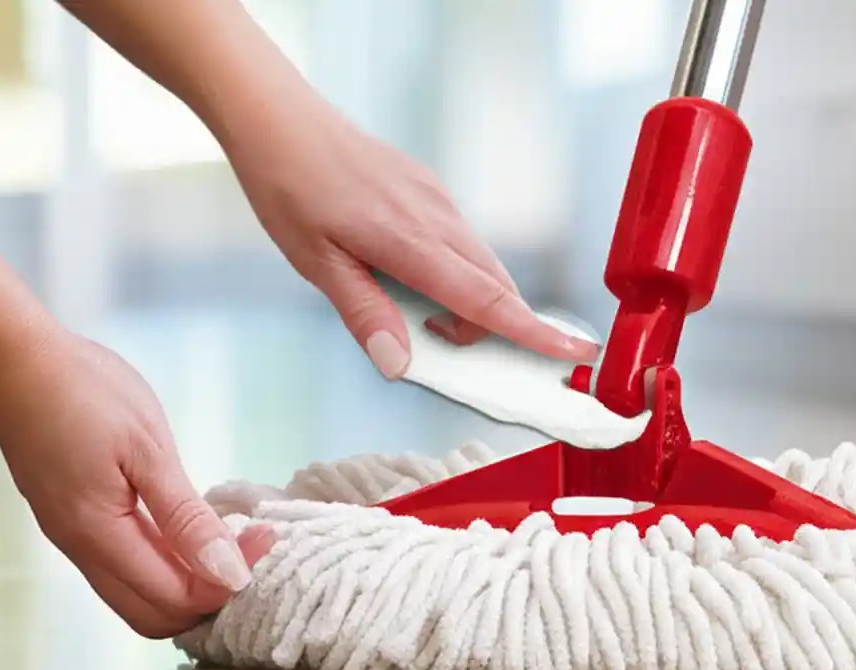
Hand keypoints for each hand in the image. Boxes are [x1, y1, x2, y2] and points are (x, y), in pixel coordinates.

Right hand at [0, 330, 273, 638]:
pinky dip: (163, 562)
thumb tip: (228, 573)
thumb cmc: (86, 391)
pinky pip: (123, 565)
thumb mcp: (148, 449)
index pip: (173, 599)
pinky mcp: (70, 518)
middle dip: (208, 595)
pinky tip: (190, 528)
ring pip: (136, 593)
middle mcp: (78, 548)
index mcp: (97, 534)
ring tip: (229, 538)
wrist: (16, 358)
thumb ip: (186, 519)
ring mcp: (71, 536)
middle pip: (153, 614)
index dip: (226, 582)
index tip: (266, 537)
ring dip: (187, 581)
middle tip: (251, 546)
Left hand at [216, 86, 597, 378]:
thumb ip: (364, 313)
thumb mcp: (316, 263)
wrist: (281, 120)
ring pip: (481, 262)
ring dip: (472, 300)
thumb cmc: (290, 188)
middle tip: (451, 350)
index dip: (532, 331)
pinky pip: (462, 241)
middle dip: (495, 327)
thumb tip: (400, 363)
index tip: (573, 351)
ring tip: (423, 318)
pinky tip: (414, 278)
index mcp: (411, 241)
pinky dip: (457, 272)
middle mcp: (436, 218)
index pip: (486, 298)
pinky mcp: (429, 189)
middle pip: (495, 285)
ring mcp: (437, 199)